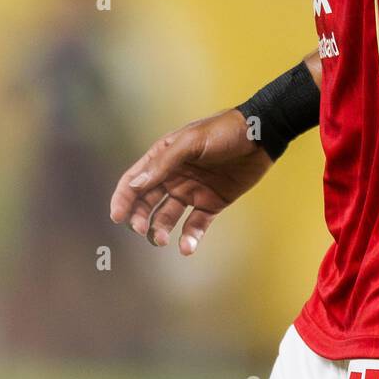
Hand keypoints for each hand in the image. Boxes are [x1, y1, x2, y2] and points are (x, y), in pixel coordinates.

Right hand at [110, 108, 272, 254]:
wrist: (260, 135)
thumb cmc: (223, 131)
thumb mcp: (191, 142)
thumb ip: (164, 163)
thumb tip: (136, 184)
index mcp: (164, 157)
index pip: (135, 180)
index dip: (123, 198)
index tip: (117, 216)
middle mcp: (173, 176)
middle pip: (147, 202)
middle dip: (140, 218)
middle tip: (141, 230)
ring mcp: (191, 191)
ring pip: (167, 217)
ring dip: (160, 230)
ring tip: (162, 239)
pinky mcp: (211, 203)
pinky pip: (195, 225)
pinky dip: (189, 237)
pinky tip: (187, 247)